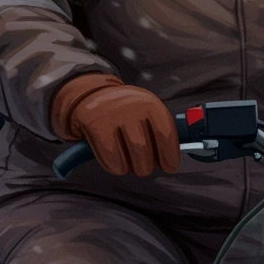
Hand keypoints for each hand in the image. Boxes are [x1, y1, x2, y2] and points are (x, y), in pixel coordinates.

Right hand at [50, 73, 179, 175]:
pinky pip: (112, 158)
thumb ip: (160, 131)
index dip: (169, 155)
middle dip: (146, 166)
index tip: (169, 167)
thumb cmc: (126, 112)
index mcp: (150, 104)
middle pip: (145, 149)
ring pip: (130, 156)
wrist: (92, 95)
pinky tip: (116, 163)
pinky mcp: (96, 126)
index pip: (165, 133)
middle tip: (143, 167)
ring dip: (132, 168)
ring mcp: (113, 116)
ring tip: (130, 164)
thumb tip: (171, 160)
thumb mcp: (146, 112)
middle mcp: (133, 108)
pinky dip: (116, 167)